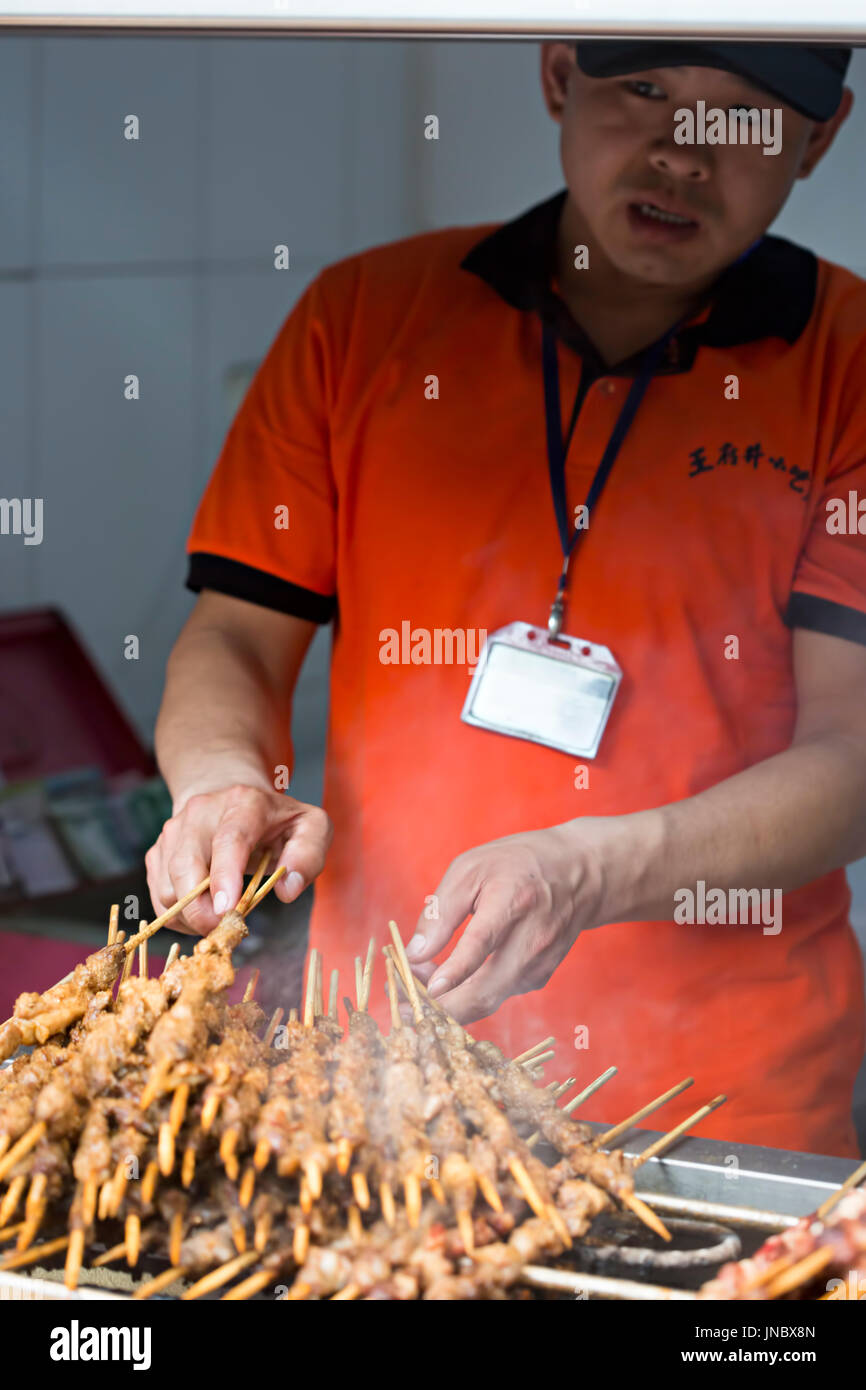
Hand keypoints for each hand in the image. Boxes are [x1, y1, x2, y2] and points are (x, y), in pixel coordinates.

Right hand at [145, 783, 331, 934]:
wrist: (229, 797)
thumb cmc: (275, 820)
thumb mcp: (310, 827)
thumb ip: (308, 856)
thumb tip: (287, 890)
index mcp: (244, 802)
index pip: (230, 839)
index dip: (225, 876)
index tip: (227, 909)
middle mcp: (200, 812)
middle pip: (185, 866)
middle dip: (201, 909)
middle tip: (226, 927)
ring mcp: (173, 831)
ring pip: (168, 888)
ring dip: (191, 917)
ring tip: (220, 916)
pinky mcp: (157, 851)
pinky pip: (159, 896)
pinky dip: (180, 916)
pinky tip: (204, 911)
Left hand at [404, 822, 606, 1023]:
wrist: (582, 873)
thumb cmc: (518, 863)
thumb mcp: (472, 868)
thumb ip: (442, 910)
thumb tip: (413, 953)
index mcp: (514, 900)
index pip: (482, 943)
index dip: (454, 970)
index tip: (428, 989)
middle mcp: (533, 938)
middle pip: (485, 991)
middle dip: (440, 1009)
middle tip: (401, 1007)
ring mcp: (540, 963)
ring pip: (488, 1001)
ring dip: (448, 1002)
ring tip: (416, 981)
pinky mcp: (540, 977)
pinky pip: (498, 996)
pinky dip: (469, 994)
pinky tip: (446, 978)